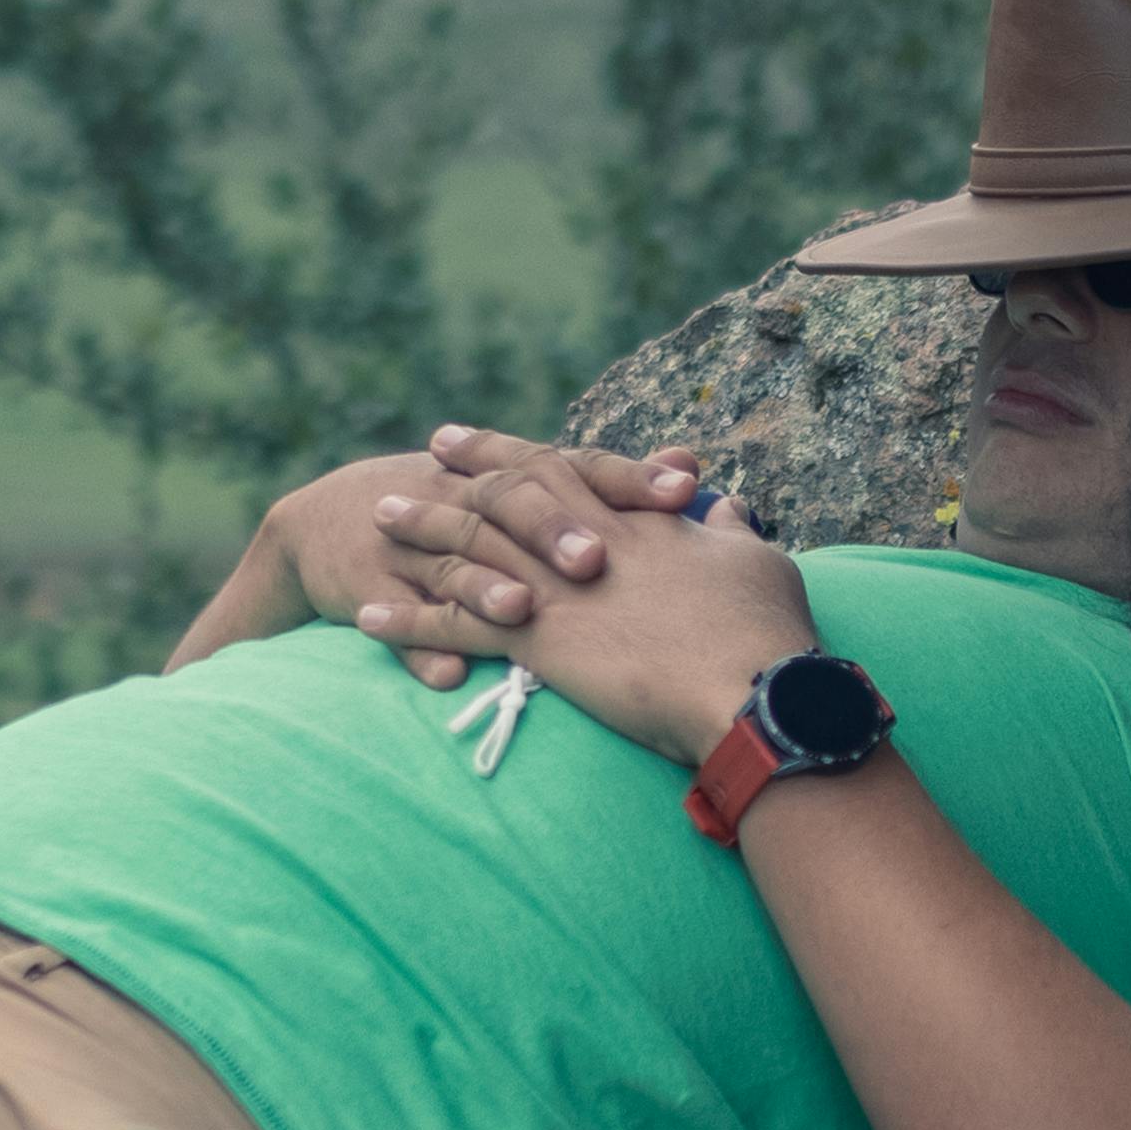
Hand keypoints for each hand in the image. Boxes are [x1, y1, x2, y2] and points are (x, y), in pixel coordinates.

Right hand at [271, 427, 705, 687]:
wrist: (344, 523)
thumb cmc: (468, 514)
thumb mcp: (533, 497)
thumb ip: (615, 493)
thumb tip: (699, 475)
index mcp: (517, 481)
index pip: (579, 467)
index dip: (629, 477)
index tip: (685, 488)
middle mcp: (467, 501)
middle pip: (512, 506)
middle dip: (553, 530)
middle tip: (596, 561)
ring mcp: (416, 546)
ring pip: (452, 564)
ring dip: (484, 588)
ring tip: (520, 611)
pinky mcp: (373, 590)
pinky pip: (396, 622)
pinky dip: (418, 647)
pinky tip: (446, 674)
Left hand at [377, 486, 819, 764]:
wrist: (752, 690)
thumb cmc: (766, 632)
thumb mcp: (757, 563)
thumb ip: (731, 531)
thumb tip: (727, 506)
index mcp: (636, 521)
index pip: (566, 469)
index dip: (520, 450)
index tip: (485, 438)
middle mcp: (585, 541)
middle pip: (508, 492)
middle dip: (462, 472)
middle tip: (420, 457)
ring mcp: (555, 588)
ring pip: (470, 547)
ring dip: (419, 532)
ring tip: (375, 519)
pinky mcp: (537, 640)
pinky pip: (453, 626)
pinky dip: (406, 622)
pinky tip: (364, 618)